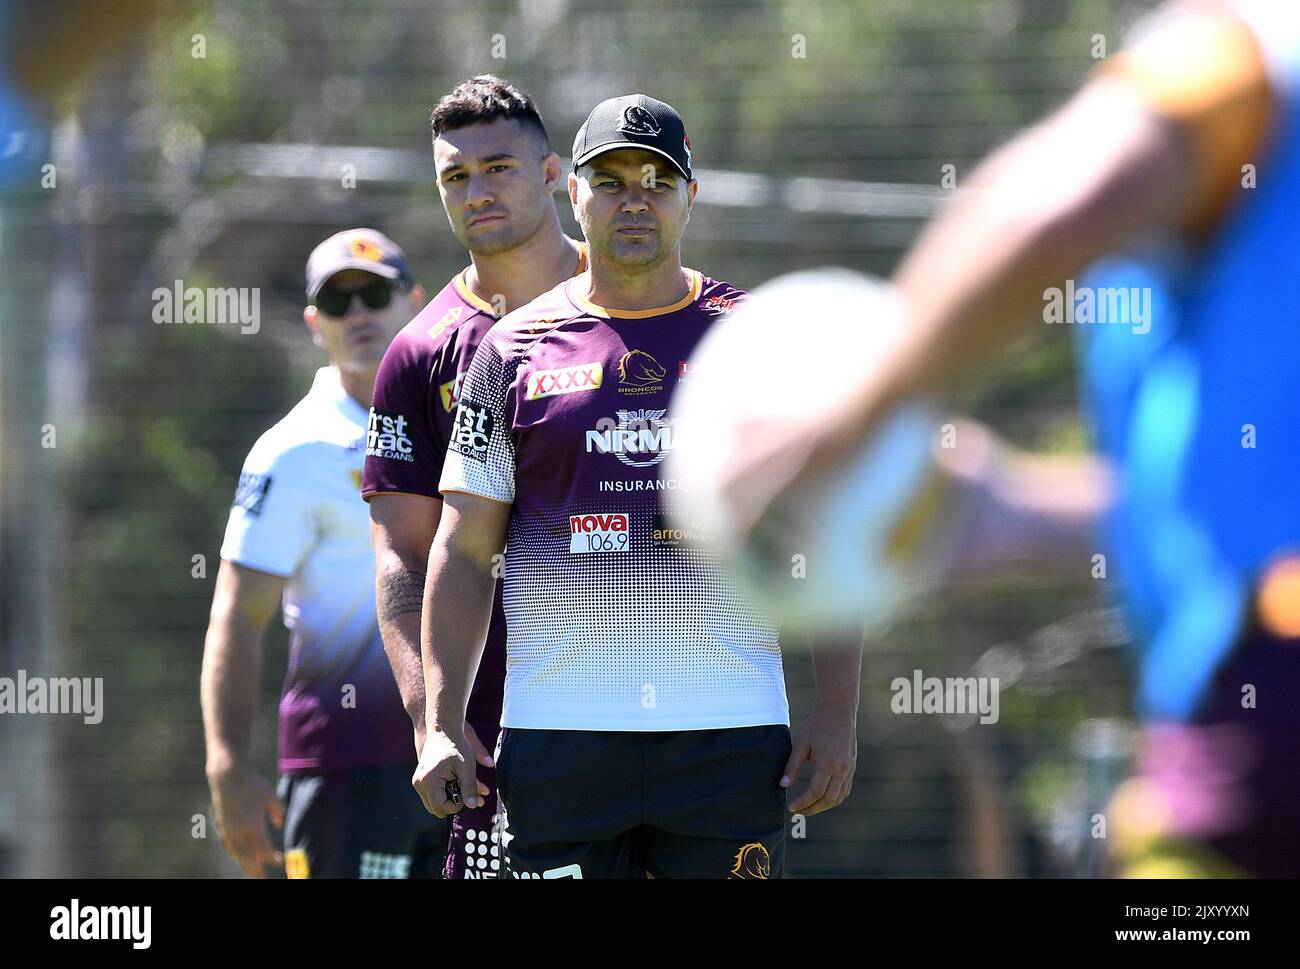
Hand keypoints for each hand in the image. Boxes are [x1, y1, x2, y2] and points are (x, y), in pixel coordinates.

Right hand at [208, 763, 284, 877]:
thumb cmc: (252, 784)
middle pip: (249, 858)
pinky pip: (229, 846)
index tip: (280, 861)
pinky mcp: (221, 825)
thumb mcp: (271, 796)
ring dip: (245, 864)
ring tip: (253, 872)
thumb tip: (279, 825)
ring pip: (237, 854)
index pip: (263, 850)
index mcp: (253, 826)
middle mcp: (239, 831)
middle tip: (263, 879)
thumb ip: (279, 811)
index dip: (271, 858)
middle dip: (257, 870)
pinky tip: (239, 856)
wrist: (227, 775)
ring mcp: (228, 829)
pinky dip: (235, 854)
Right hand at [412, 726, 491, 817]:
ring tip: (460, 783)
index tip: (467, 794)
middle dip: (452, 804)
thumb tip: (473, 806)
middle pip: (436, 808)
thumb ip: (470, 787)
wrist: (443, 729)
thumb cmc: (456, 744)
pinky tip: (454, 780)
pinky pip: (432, 794)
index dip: (457, 806)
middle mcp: (419, 783)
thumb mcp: (467, 766)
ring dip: (449, 799)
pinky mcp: (420, 779)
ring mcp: (418, 782)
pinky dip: (444, 792)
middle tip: (465, 790)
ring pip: (434, 803)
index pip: (441, 808)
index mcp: (428, 781)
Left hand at [781, 705, 857, 816]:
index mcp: (828, 763)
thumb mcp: (801, 743)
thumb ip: (792, 766)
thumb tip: (782, 785)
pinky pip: (845, 789)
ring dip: (824, 806)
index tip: (791, 807)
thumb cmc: (817, 724)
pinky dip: (834, 798)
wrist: (839, 710)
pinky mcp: (852, 766)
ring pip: (839, 797)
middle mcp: (842, 768)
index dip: (802, 803)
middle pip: (828, 800)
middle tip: (798, 811)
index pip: (815, 792)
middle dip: (812, 809)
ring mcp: (849, 768)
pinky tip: (822, 798)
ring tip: (808, 807)